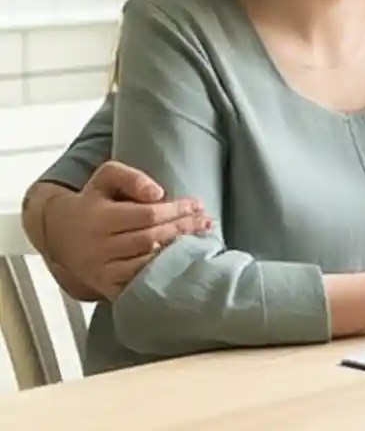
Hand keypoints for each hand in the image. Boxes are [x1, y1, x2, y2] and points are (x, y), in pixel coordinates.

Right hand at [42, 161, 212, 300]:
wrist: (58, 232)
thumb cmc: (92, 201)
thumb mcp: (106, 178)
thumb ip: (131, 178)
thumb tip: (158, 193)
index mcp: (100, 218)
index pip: (147, 215)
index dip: (176, 211)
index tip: (198, 205)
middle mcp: (99, 247)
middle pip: (151, 239)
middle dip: (183, 229)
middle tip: (206, 222)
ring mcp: (101, 270)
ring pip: (146, 264)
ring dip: (176, 253)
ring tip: (201, 241)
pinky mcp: (105, 286)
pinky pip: (137, 284)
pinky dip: (159, 275)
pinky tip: (179, 265)